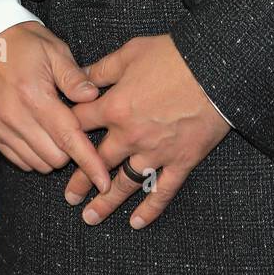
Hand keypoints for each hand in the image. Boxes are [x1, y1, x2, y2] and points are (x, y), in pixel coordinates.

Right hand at [0, 22, 111, 194]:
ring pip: (37, 164)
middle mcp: (15, 117)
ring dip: (53, 154)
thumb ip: (74, 78)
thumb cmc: (23, 43)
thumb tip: (94, 97)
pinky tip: (39, 134)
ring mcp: (0, 128)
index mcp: (35, 96)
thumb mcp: (54, 50)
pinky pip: (18, 160)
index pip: (68, 138)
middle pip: (55, 158)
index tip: (103, 180)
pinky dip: (34, 155)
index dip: (89, 162)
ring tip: (55, 129)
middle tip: (74, 128)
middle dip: (71, 151)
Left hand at [63, 34, 231, 228]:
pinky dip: (150, 209)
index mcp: (115, 107)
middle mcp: (130, 135)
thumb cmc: (173, 55)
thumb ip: (103, 69)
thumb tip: (81, 76)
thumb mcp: (132, 52)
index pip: (80, 124)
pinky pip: (162, 191)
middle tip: (69, 197)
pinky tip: (137, 222)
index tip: (58, 143)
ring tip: (89, 216)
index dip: (65, 132)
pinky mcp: (180, 161)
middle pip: (96, 162)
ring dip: (105, 202)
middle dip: (79, 180)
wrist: (215, 70)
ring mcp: (155, 152)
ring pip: (124, 184)